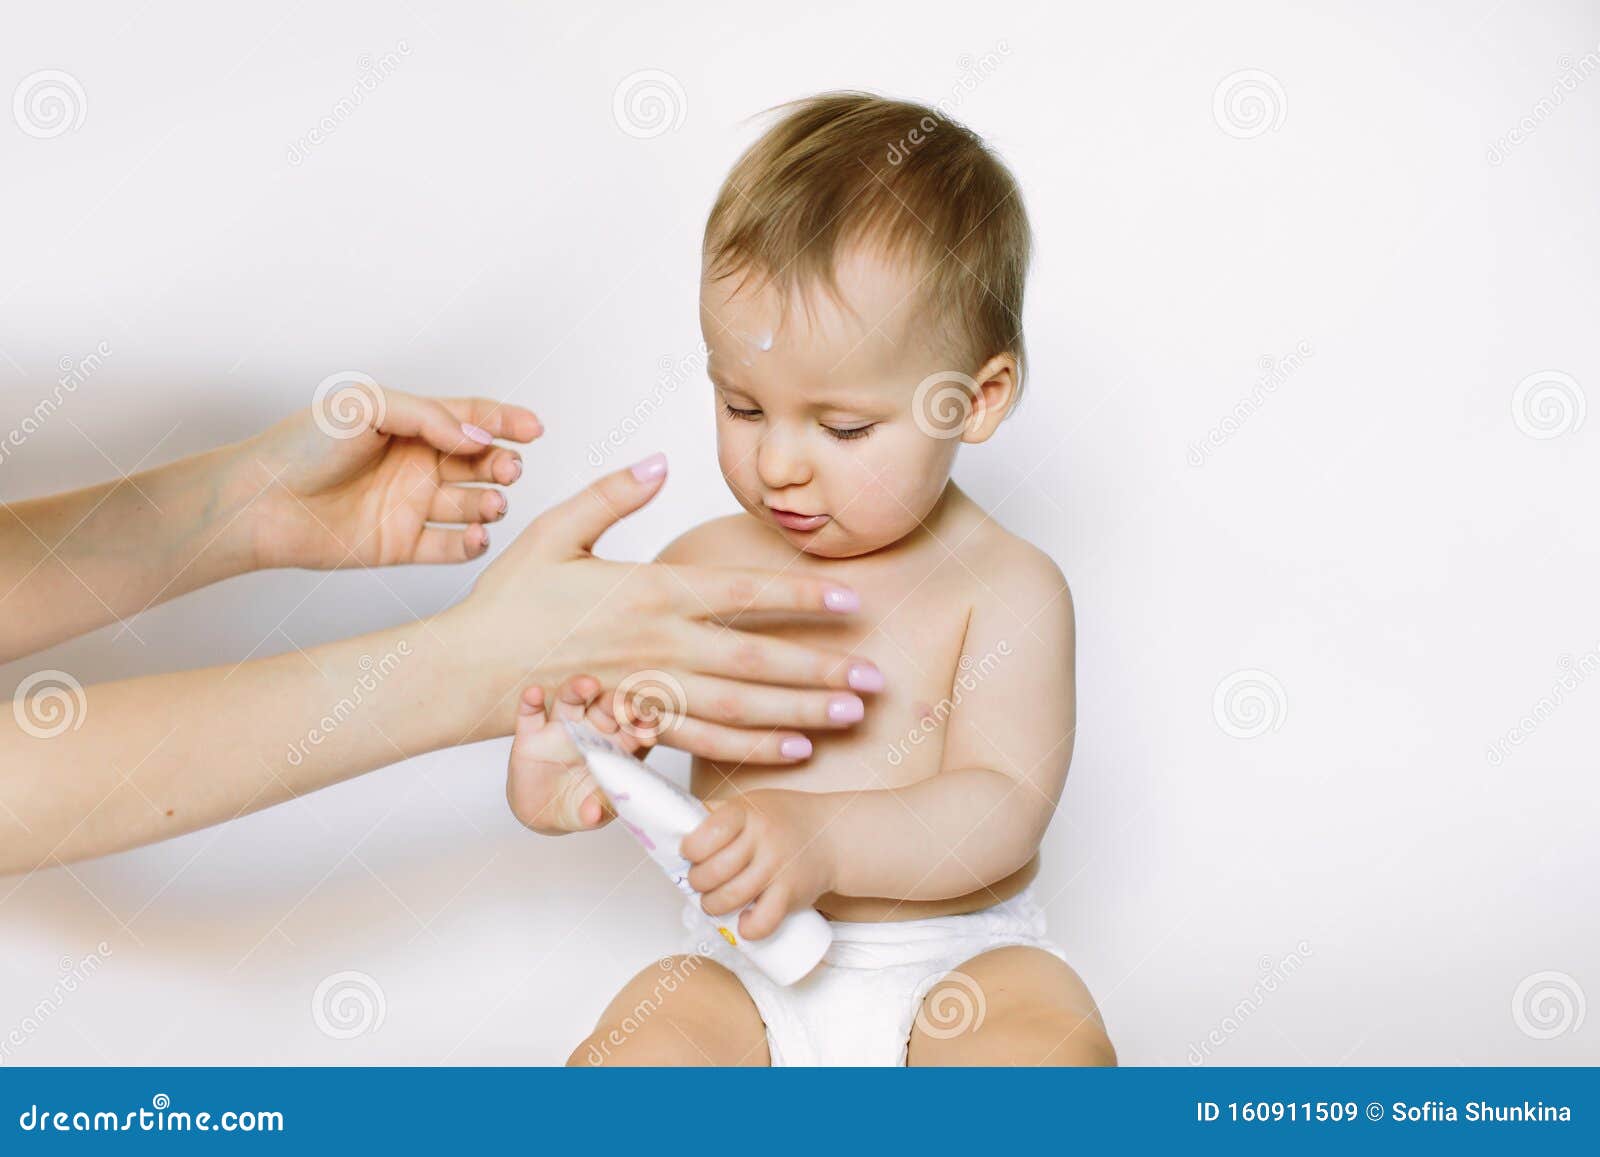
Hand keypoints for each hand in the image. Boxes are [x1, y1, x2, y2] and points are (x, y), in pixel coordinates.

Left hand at [232, 383, 542, 568]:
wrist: (260, 500)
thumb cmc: (303, 444)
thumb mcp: (367, 405)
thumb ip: (429, 417)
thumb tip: (480, 440)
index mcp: (412, 425)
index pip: (472, 418)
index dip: (507, 422)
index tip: (535, 429)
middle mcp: (417, 464)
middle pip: (480, 462)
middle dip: (503, 464)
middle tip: (509, 469)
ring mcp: (412, 506)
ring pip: (472, 504)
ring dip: (491, 503)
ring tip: (491, 504)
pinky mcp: (402, 545)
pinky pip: (450, 546)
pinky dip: (471, 542)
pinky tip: (477, 535)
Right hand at [444, 454, 882, 762]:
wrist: (467, 671)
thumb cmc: (510, 601)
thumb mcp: (555, 530)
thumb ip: (612, 494)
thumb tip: (659, 462)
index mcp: (648, 591)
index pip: (742, 593)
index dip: (801, 596)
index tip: (851, 599)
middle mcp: (658, 645)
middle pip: (757, 660)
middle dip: (822, 668)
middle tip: (874, 677)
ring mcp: (649, 691)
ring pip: (740, 709)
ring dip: (800, 713)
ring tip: (851, 716)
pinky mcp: (635, 726)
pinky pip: (704, 744)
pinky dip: (751, 751)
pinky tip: (793, 750)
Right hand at [506, 674, 645, 834]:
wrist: (543, 812)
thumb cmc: (580, 805)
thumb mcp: (592, 812)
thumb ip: (597, 809)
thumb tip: (595, 814)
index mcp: (617, 744)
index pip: (636, 725)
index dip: (644, 724)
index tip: (647, 734)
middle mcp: (592, 728)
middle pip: (607, 705)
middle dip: (617, 703)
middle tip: (625, 709)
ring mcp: (561, 728)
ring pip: (571, 698)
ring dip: (579, 688)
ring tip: (587, 686)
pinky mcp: (531, 735)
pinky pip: (530, 713)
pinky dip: (531, 702)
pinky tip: (534, 694)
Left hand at [681, 789, 835, 939]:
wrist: (833, 834)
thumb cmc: (784, 819)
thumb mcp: (751, 803)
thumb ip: (717, 813)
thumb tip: (674, 825)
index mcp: (746, 812)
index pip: (707, 834)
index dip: (690, 850)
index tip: (690, 854)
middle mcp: (763, 837)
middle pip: (713, 871)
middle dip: (698, 883)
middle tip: (700, 883)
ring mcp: (778, 866)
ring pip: (731, 898)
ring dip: (713, 907)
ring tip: (714, 903)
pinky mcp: (792, 892)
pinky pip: (763, 920)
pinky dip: (748, 928)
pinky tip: (743, 923)